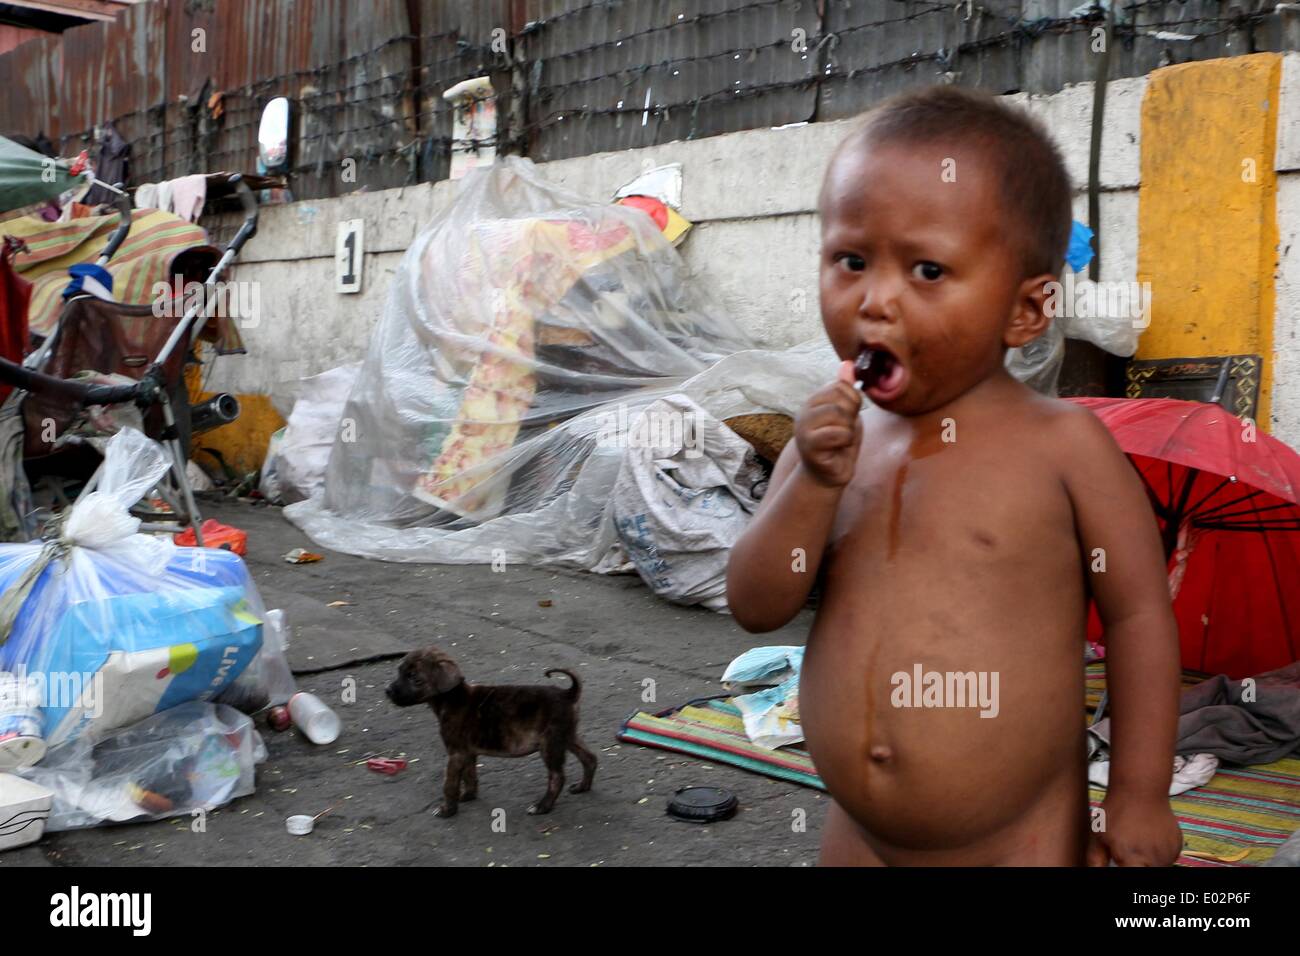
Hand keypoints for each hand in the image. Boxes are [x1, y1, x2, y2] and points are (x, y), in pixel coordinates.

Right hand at [794, 361, 862, 487]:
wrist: (829, 474)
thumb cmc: (838, 443)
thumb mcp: (847, 412)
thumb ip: (846, 390)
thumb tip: (847, 363)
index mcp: (812, 401)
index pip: (840, 386)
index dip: (853, 400)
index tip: (848, 417)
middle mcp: (803, 412)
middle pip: (839, 397)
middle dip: (851, 415)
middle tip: (844, 431)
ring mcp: (803, 429)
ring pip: (840, 414)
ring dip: (848, 429)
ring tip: (840, 440)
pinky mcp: (809, 446)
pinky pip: (839, 433)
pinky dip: (846, 441)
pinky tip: (838, 449)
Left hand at [1087, 791, 1182, 865]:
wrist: (1140, 790)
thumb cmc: (1116, 811)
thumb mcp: (1099, 834)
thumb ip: (1096, 858)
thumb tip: (1095, 870)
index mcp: (1132, 859)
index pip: (1132, 876)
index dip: (1125, 869)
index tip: (1121, 862)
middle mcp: (1154, 860)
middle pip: (1146, 872)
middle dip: (1137, 866)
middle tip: (1128, 850)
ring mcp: (1168, 853)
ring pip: (1158, 866)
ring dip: (1148, 860)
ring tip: (1138, 841)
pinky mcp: (1177, 846)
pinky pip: (1168, 857)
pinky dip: (1159, 853)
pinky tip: (1149, 837)